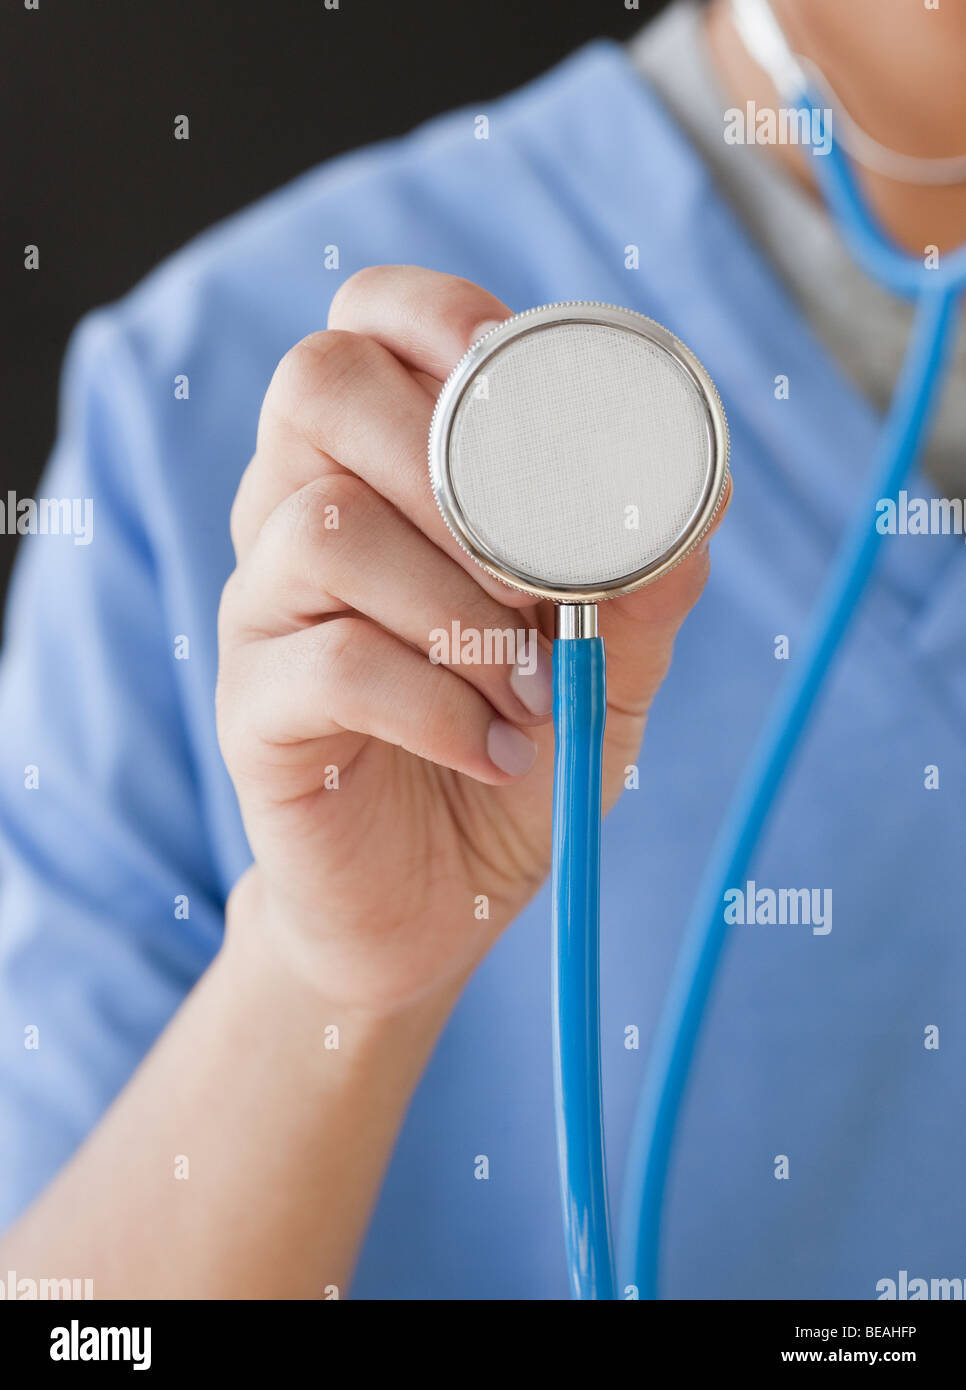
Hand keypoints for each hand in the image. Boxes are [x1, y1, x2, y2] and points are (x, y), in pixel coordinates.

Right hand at [216, 266, 729, 1014]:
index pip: (367, 323)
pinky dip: (442, 706)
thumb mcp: (609, 660)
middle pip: (320, 386)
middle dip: (453, 461)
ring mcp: (265, 609)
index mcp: (381, 470)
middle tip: (539, 569)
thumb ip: (646, 578)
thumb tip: (706, 490)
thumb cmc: (516, 748)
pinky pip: (335, 665)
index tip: (529, 389)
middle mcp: (301, 514)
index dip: (443, 319)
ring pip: (327, 526)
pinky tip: (495, 750)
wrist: (440, 897)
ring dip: (462, 606)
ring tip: (535, 687)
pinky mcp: (252, 707)